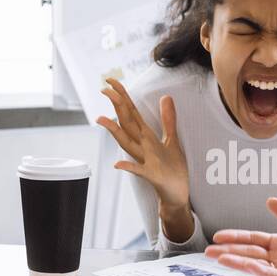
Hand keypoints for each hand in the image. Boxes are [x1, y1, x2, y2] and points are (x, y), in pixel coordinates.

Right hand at [97, 78, 191, 240]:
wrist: (176, 194)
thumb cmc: (173, 169)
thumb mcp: (172, 140)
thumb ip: (168, 119)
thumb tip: (166, 97)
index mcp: (145, 137)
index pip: (131, 112)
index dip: (122, 96)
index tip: (110, 80)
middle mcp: (141, 147)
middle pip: (126, 123)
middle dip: (116, 106)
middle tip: (104, 89)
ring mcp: (144, 161)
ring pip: (127, 144)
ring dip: (114, 132)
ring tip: (100, 119)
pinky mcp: (152, 175)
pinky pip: (138, 171)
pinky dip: (128, 167)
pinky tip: (117, 164)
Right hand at [206, 196, 276, 275]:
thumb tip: (269, 201)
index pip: (252, 239)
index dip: (235, 237)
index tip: (218, 235)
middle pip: (248, 253)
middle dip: (228, 251)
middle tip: (209, 251)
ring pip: (255, 265)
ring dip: (237, 262)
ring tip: (219, 258)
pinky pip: (271, 275)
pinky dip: (257, 271)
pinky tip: (245, 265)